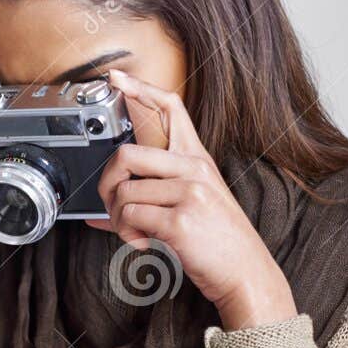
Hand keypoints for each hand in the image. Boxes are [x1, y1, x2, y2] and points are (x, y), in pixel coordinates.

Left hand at [94, 68, 296, 330]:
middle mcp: (193, 167)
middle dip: (107, 185)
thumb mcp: (186, 210)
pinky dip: (128, 236)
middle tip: (113, 208)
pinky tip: (146, 244)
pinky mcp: (180, 219)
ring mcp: (189, 191)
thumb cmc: (215, 242)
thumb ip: (148, 203)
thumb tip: (102, 216)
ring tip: (137, 234)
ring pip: (124, 193)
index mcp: (196, 159)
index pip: (170, 108)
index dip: (139, 89)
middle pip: (126, 154)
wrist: (244, 270)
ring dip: (118, 221)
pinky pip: (130, 218)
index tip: (115, 78)